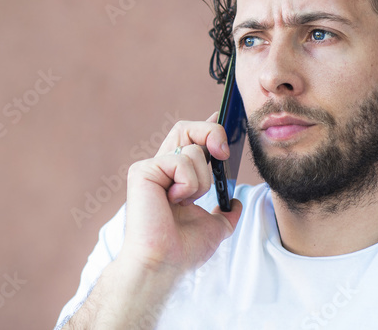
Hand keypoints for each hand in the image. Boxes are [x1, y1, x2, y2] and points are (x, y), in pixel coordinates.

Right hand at [117, 112, 242, 278]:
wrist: (164, 263)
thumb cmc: (181, 250)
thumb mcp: (214, 228)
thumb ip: (226, 212)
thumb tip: (235, 203)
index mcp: (176, 177)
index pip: (190, 140)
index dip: (206, 125)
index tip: (222, 115)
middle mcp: (162, 168)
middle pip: (188, 129)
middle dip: (212, 132)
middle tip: (223, 154)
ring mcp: (151, 168)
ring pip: (193, 150)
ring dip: (201, 180)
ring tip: (185, 201)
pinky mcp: (143, 171)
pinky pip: (180, 162)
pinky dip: (187, 183)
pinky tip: (173, 201)